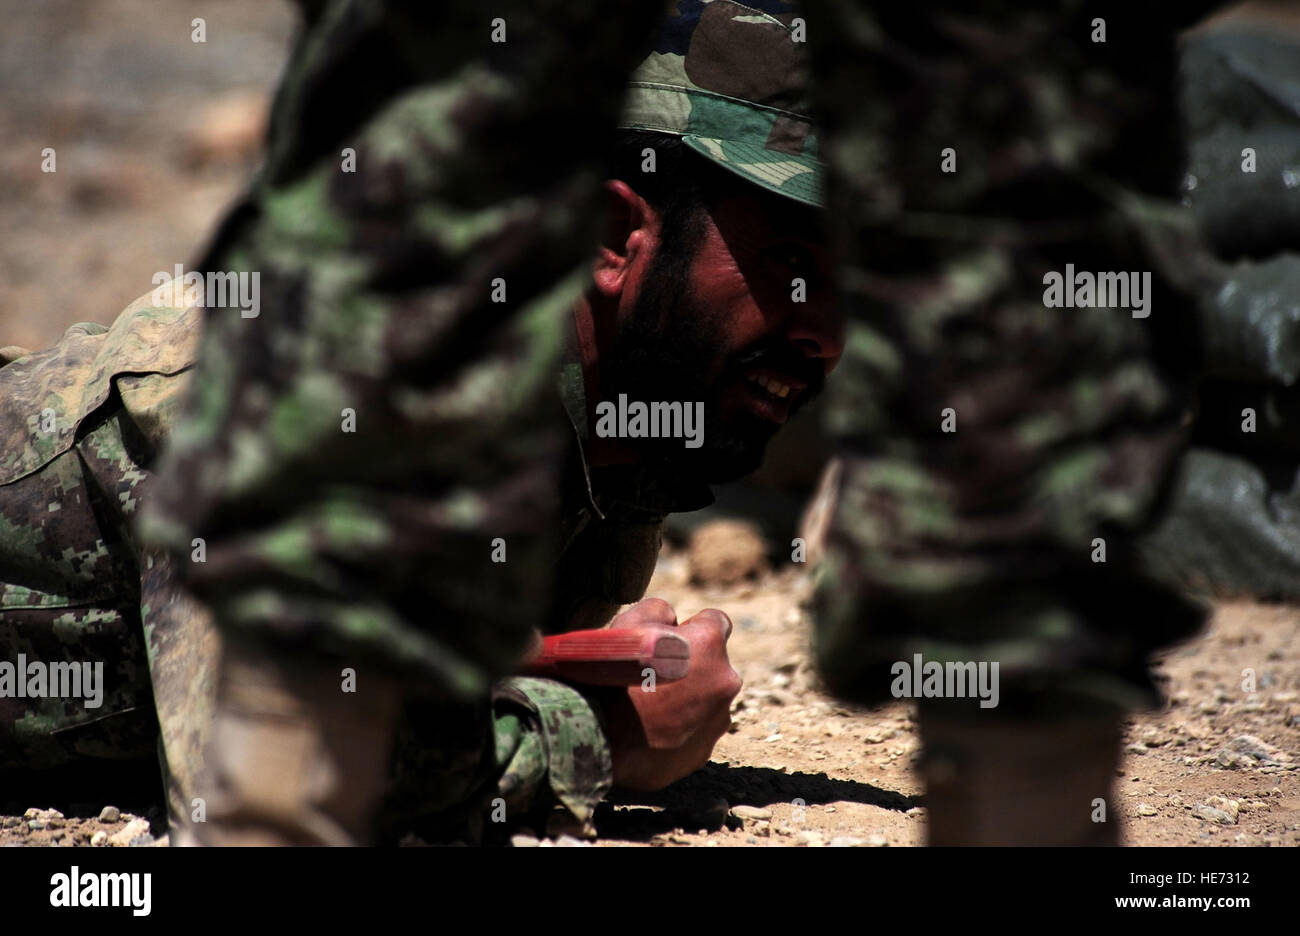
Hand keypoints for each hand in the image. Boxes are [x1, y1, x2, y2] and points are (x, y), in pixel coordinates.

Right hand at [599, 598, 741, 791]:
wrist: (594, 735)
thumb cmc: (610, 674)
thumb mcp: (629, 622)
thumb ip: (660, 610)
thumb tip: (673, 621)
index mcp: (710, 644)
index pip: (716, 622)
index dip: (692, 627)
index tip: (671, 638)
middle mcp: (724, 682)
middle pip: (714, 667)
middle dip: (692, 668)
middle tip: (652, 678)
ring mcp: (716, 722)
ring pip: (706, 703)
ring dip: (686, 702)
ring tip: (647, 709)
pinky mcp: (702, 754)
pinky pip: (693, 736)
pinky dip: (677, 733)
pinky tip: (646, 734)